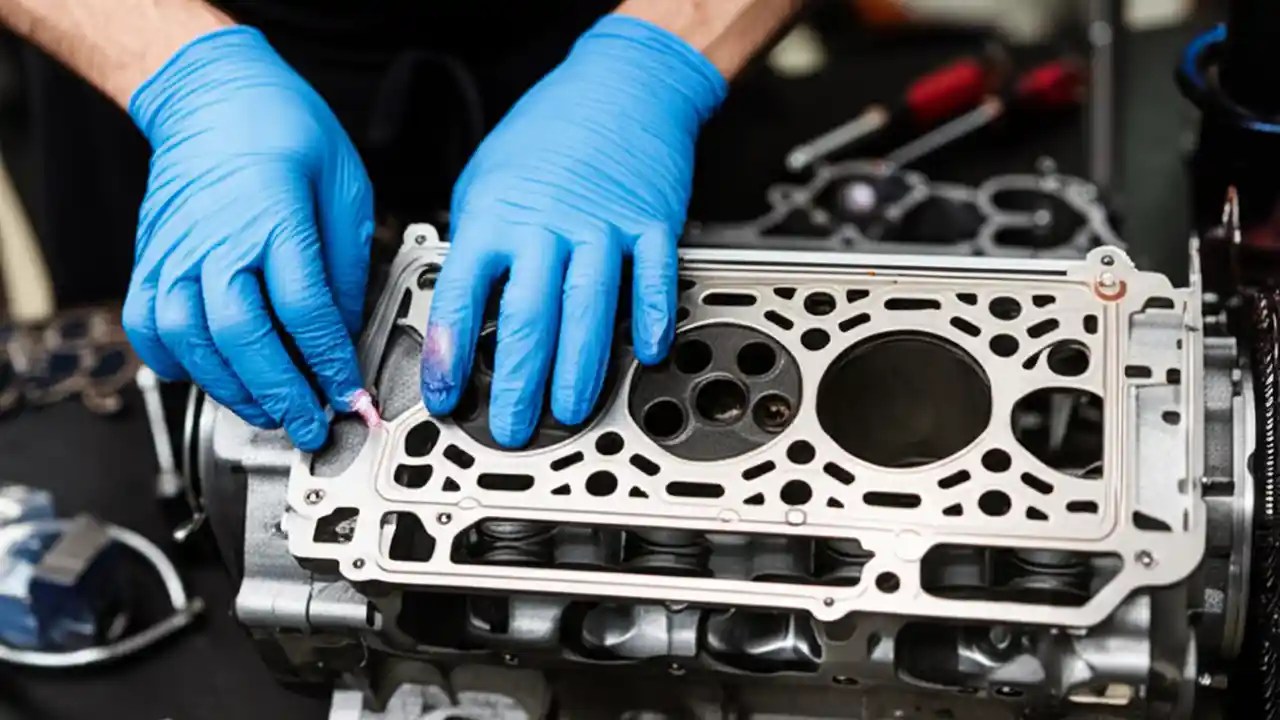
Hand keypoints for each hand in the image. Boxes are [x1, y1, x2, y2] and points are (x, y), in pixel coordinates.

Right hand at [122, 27, 373, 451]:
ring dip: (232, 389)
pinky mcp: (150, 259)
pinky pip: (149, 326)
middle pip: (244, 337)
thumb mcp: (345, 185)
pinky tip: (208, 377)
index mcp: (275, 219)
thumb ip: (345, 261)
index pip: (305, 311)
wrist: (211, 93)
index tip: (352, 397)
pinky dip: (174, 362)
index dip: (331, 365)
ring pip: (191, 342)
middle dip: (283, 394)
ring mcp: (175, 252)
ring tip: (270, 411)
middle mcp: (217, 241)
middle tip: (312, 426)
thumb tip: (346, 328)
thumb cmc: (284, 130)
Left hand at [422, 15, 726, 447]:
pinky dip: (651, 316)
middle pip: (529, 317)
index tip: (443, 396)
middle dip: (518, 383)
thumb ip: (477, 240)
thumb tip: (461, 302)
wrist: (620, 84)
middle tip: (511, 427)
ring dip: (579, 368)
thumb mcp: (487, 178)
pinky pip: (653, 278)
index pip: (464, 296)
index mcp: (497, 216)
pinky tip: (646, 350)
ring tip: (569, 411)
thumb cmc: (548, 132)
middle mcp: (548, 226)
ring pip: (589, 308)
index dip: (450, 354)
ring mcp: (604, 226)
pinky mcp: (652, 224)